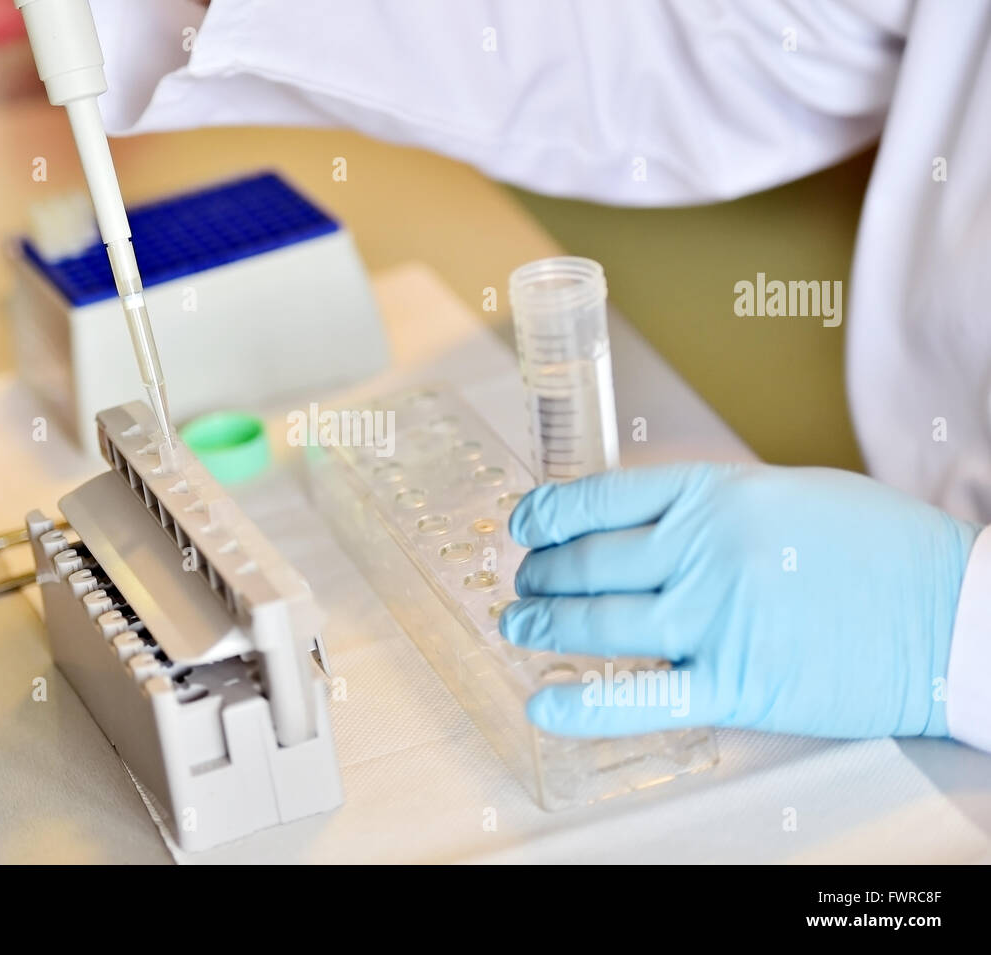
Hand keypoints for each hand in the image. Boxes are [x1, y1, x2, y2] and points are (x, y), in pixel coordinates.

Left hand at [499, 463, 979, 739]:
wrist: (952, 610)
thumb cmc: (877, 547)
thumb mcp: (785, 493)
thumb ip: (710, 506)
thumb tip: (642, 519)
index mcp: (714, 494)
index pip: (601, 498)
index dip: (550, 514)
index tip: (526, 524)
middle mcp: (701, 551)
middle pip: (589, 562)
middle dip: (543, 572)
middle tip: (526, 580)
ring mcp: (712, 619)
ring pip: (599, 624)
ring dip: (545, 623)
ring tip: (519, 623)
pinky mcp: (733, 684)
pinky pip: (639, 697)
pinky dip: (583, 704)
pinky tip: (544, 701)